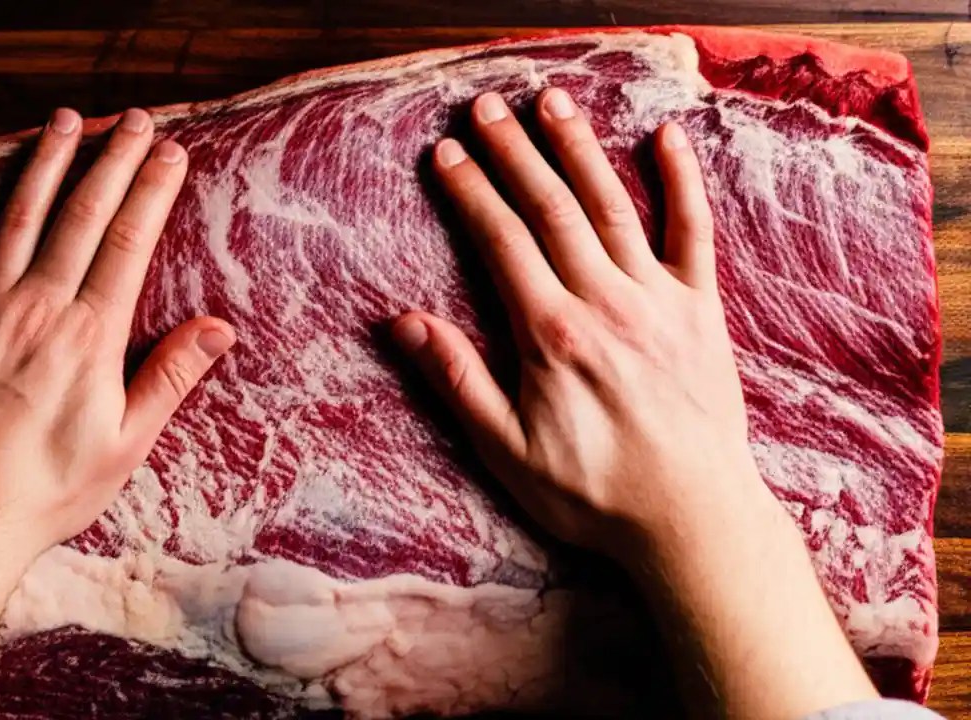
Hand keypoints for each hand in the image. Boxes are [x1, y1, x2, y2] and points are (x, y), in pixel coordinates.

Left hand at [0, 107, 234, 574]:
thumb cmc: (49, 491)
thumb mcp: (127, 444)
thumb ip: (171, 377)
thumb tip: (220, 328)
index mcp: (90, 336)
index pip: (130, 243)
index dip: (152, 190)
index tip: (171, 151)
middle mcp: (36, 308)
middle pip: (83, 216)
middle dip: (112, 160)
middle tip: (134, 120)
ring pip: (17, 217)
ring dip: (44, 163)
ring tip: (65, 120)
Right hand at [394, 89, 761, 561]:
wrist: (691, 518)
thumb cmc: (593, 493)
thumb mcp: (506, 451)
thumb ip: (457, 381)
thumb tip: (405, 323)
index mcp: (551, 333)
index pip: (501, 241)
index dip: (469, 191)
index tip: (445, 152)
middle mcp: (605, 301)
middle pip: (551, 208)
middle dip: (513, 152)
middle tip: (484, 107)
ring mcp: (659, 299)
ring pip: (611, 206)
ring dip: (578, 149)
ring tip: (551, 102)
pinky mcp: (702, 311)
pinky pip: (694, 232)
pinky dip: (681, 182)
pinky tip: (666, 138)